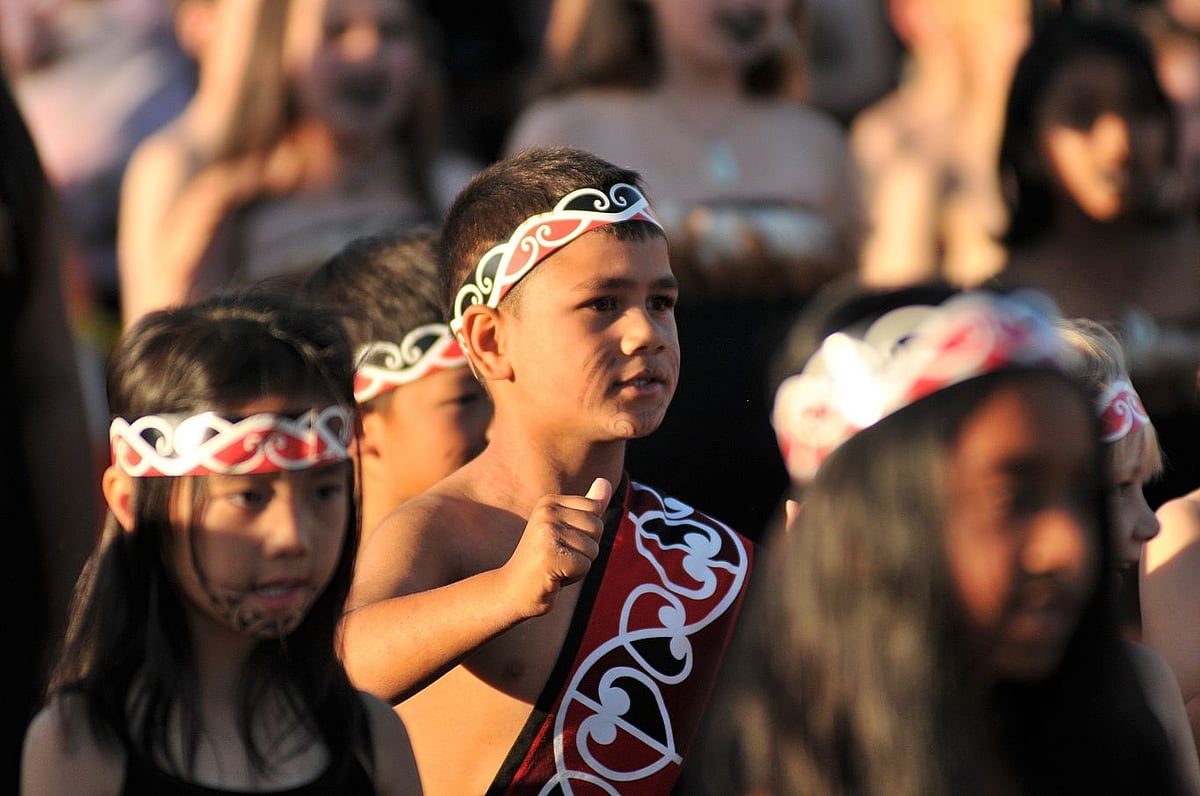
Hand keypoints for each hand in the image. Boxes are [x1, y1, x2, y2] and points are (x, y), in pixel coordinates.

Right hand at [503, 477, 612, 618]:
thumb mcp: (566, 529)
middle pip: (597, 527)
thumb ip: (587, 506)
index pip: (595, 509)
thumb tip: (605, 482)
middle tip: (559, 557)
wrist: (512, 590)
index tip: (561, 543)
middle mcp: (547, 512)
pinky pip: (585, 565)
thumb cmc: (544, 561)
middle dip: (585, 549)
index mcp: (550, 501)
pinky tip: (553, 576)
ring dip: (579, 565)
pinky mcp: (550, 555)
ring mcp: (547, 532)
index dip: (586, 533)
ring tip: (555, 566)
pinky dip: (573, 576)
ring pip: (593, 549)